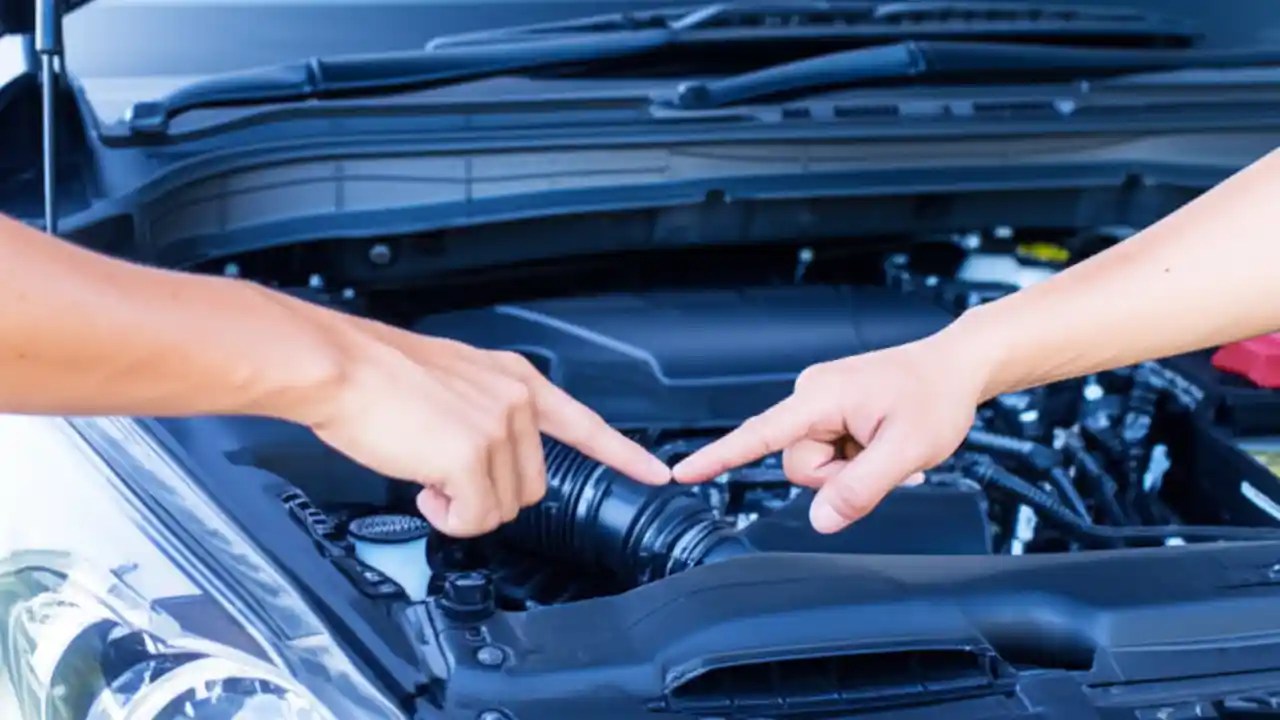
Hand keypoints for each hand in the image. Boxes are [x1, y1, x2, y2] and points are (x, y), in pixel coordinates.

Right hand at [275, 298, 669, 537]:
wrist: (339, 367)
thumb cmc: (376, 376)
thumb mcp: (451, 384)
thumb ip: (484, 415)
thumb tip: (483, 461)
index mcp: (513, 379)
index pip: (583, 423)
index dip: (622, 454)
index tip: (655, 473)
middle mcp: (515, 401)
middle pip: (533, 486)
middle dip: (490, 494)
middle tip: (444, 476)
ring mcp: (498, 427)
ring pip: (505, 506)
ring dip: (465, 506)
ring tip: (427, 473)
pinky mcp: (472, 455)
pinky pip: (475, 518)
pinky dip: (449, 518)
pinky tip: (424, 489)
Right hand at [671, 335, 988, 533]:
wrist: (958, 366)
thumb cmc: (936, 396)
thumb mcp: (907, 451)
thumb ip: (860, 489)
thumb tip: (820, 521)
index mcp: (819, 397)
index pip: (759, 434)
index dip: (719, 458)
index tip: (682, 472)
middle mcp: (811, 395)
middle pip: (799, 465)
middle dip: (840, 476)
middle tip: (887, 459)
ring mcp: (821, 403)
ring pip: (817, 464)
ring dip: (854, 469)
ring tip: (893, 449)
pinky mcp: (832, 411)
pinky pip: (831, 452)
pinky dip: (858, 459)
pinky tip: (886, 445)